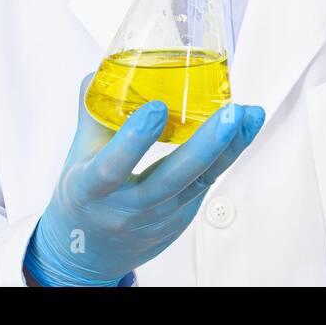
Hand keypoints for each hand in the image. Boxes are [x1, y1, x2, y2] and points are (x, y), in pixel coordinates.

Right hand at [22, 72, 264, 285]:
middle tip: (229, 113)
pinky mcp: (181, 217)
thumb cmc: (83, 199)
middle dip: (205, 145)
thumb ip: (93, 113)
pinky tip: (244, 128)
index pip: (111, 167)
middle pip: (171, 179)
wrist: (89, 255)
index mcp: (91, 190)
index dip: (134, 141)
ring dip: (228, 147)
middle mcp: (127, 208)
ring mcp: (159, 217)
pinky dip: (228, 153)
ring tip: (248, 114)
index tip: (156, 109)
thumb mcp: (77, 157)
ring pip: (199, 180)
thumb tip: (103, 69)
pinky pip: (207, 182)